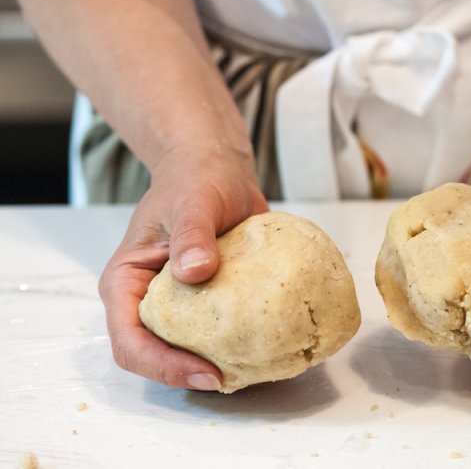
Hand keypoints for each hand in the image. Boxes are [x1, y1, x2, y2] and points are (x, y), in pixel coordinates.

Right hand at [98, 147, 267, 389]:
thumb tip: (195, 272)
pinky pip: (215, 334)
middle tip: (232, 378)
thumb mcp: (194, 200)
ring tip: (251, 369)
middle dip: (188, 375)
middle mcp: (145, 300)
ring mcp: (176, 305)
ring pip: (185, 351)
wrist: (216, 169)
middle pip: (154, 356)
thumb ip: (192, 234)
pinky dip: (235, 345)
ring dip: (213, 364)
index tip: (207, 372)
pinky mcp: (206, 303)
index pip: (129, 342)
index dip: (163, 366)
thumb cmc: (196, 179)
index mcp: (126, 282)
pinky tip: (265, 347)